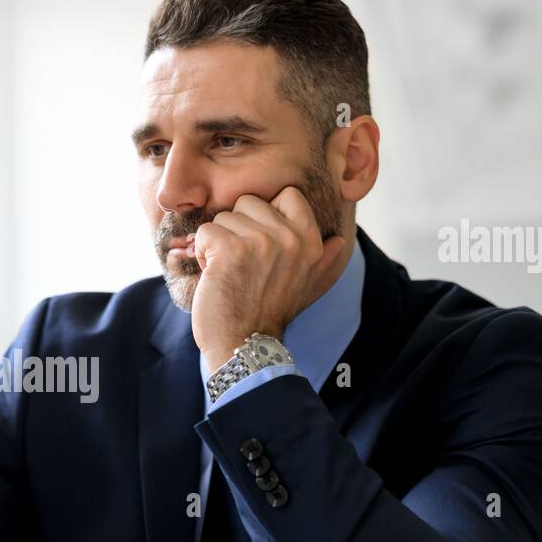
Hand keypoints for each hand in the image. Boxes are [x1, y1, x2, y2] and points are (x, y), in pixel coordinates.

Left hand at [190, 187, 345, 370]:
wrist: (244, 346)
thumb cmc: (269, 314)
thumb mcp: (307, 286)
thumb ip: (323, 260)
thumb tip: (338, 240)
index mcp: (311, 241)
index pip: (287, 195)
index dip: (265, 216)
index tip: (261, 247)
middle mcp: (290, 238)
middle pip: (248, 202)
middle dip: (237, 230)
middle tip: (242, 265)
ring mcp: (260, 242)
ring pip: (223, 217)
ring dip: (218, 245)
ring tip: (229, 273)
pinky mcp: (230, 250)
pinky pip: (205, 231)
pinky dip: (202, 254)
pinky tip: (214, 276)